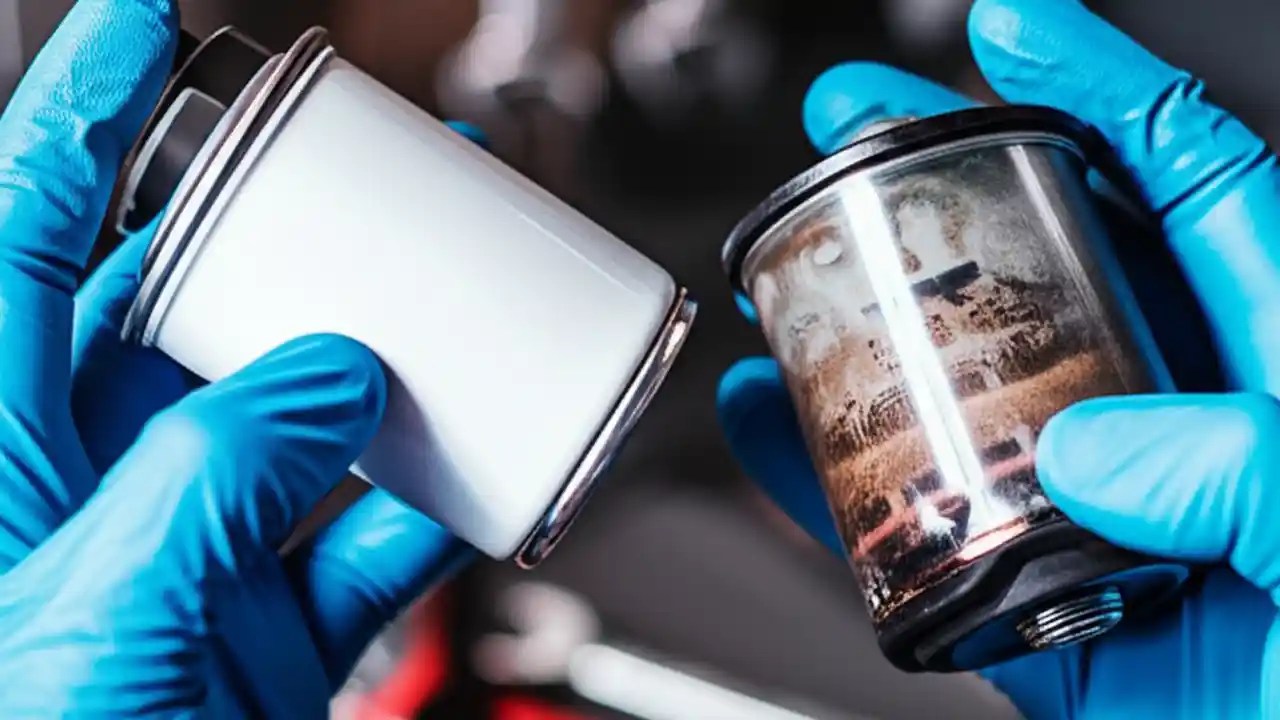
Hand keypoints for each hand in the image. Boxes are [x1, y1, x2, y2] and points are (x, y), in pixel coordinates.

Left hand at [0, 2, 471, 715]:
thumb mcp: (97, 613)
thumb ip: (209, 474)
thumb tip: (323, 377)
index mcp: (2, 464)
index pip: (24, 231)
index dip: (81, 111)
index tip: (147, 22)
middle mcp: (95, 492)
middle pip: (190, 309)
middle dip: (278, 232)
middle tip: (361, 180)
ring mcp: (193, 558)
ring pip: (300, 418)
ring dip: (386, 367)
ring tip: (455, 314)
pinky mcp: (270, 629)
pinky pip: (363, 535)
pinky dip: (426, 502)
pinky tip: (473, 473)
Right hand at [719, 0, 1279, 716]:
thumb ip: (1251, 473)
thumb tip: (1102, 450)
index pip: (1187, 183)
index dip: (1096, 89)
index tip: (1007, 28)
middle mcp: (1183, 429)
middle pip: (1045, 269)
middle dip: (942, 184)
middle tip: (851, 134)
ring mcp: (1103, 519)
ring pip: (962, 398)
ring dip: (865, 334)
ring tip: (789, 273)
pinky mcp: (1044, 612)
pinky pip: (921, 540)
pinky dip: (837, 492)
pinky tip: (778, 434)